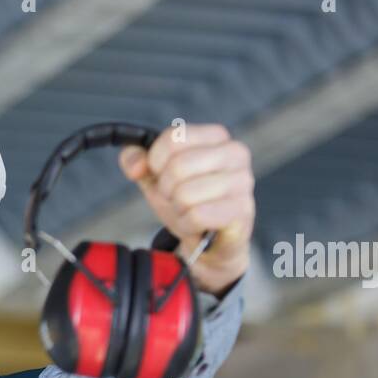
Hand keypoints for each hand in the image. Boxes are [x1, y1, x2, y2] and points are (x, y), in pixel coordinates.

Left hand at [118, 123, 254, 294]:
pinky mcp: (242, 210)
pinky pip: (197, 215)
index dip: (155, 162)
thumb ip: (136, 160)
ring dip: (178, 209)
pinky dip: (188, 224)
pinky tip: (197, 224)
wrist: (209, 240)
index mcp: (216, 136)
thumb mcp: (156, 176)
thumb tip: (135, 166)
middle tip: (176, 198)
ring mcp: (242, 181)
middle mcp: (235, 153)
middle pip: (177, 167)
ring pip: (185, 194)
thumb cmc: (186, 201)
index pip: (172, 138)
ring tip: (189, 211)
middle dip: (166, 190)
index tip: (161, 175)